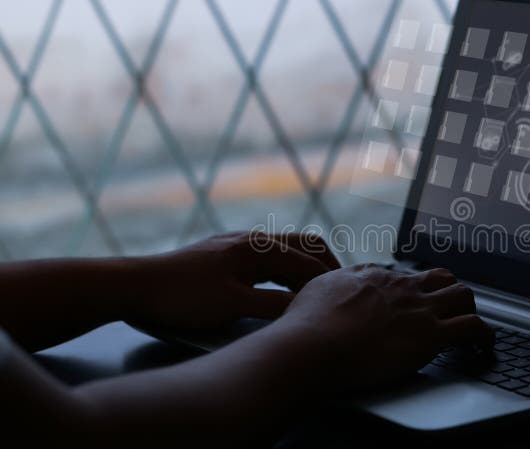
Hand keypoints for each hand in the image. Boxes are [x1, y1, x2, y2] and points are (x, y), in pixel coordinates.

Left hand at [128, 232, 339, 329]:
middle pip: (303, 245)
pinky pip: (268, 258)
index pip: (307, 261)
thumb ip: (274, 306)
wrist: (136, 284)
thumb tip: (307, 309)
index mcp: (258, 246)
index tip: (347, 298)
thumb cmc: (184, 295)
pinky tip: (284, 288)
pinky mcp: (226, 255)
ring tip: (319, 291)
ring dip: (305, 268)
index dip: (329, 281)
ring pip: (286, 251)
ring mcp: (238, 244)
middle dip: (325, 266)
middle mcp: (252, 239)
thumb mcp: (233, 306)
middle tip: (342, 289)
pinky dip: (286, 271)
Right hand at [275, 264, 494, 388]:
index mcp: (374, 277)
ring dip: (468, 309)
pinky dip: (485, 336)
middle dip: (447, 291)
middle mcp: (401, 287)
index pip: (404, 277)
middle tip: (447, 310)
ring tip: (469, 326)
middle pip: (440, 277)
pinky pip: (473, 328)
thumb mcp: (317, 291)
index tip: (412, 303)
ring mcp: (419, 308)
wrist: (314, 345)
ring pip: (463, 294)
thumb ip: (332, 287)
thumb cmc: (307, 324)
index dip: (411, 291)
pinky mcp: (431, 335)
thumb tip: (333, 288)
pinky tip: (484, 346)